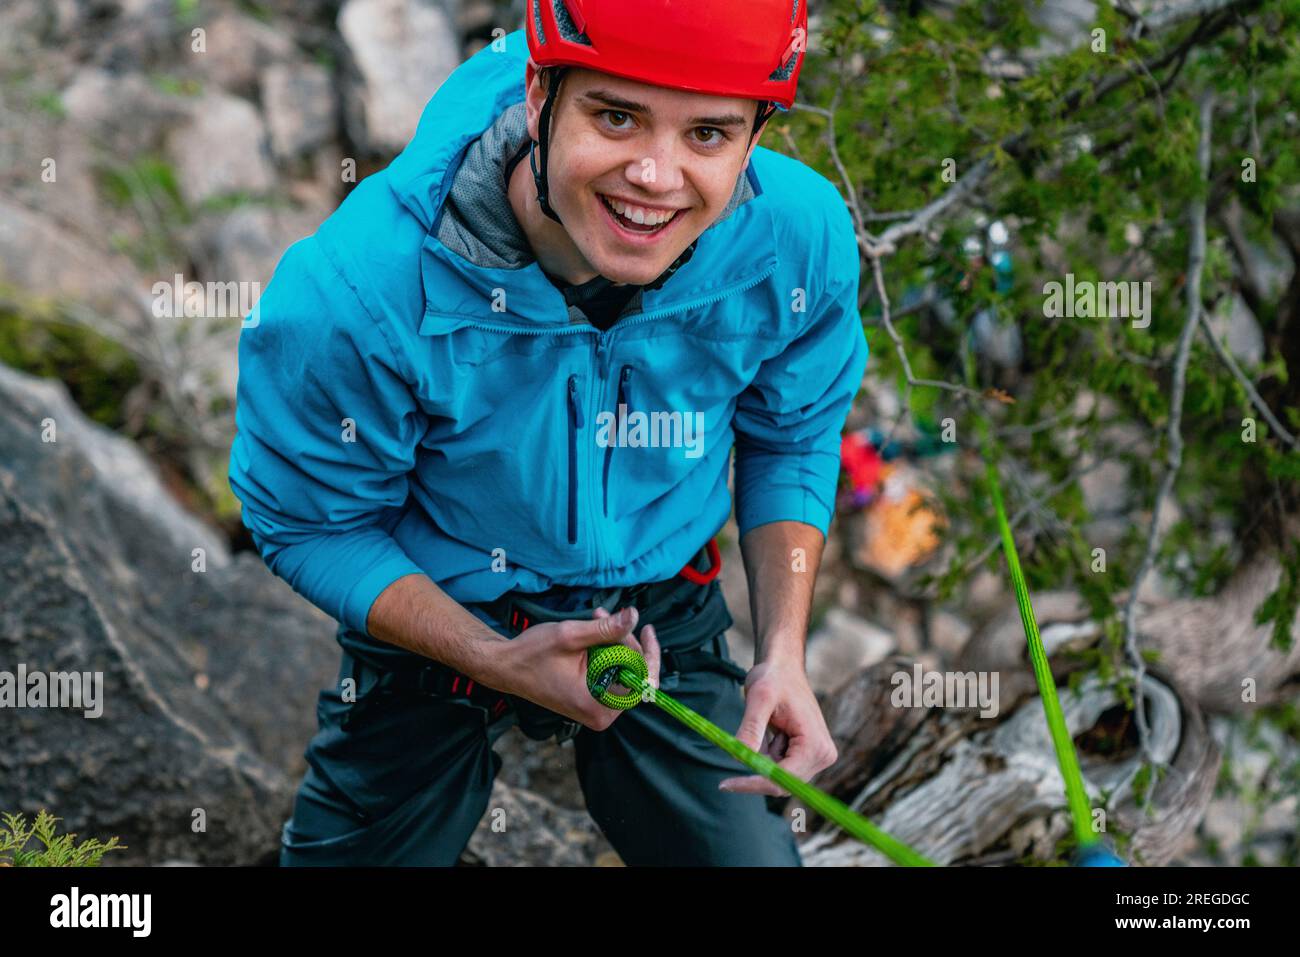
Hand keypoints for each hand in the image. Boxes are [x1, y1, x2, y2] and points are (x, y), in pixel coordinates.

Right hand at [494, 606, 659, 731]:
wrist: (504, 667)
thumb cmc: (531, 655)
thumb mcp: (570, 636)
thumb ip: (605, 629)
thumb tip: (634, 617)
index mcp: (598, 706)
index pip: (642, 683)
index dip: (649, 654)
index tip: (646, 629)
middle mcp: (600, 714)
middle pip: (633, 674)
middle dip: (624, 641)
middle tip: (605, 615)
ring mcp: (595, 708)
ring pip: (622, 670)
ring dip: (613, 641)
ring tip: (597, 617)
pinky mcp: (590, 700)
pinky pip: (609, 673)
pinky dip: (605, 651)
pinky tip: (593, 631)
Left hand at [720, 657, 837, 796]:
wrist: (784, 667)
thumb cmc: (774, 678)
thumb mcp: (759, 699)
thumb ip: (751, 728)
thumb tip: (738, 757)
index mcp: (815, 745)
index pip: (783, 779)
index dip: (754, 783)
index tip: (725, 784)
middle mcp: (822, 756)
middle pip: (782, 783)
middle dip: (755, 771)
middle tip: (733, 750)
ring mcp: (816, 757)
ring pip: (778, 777)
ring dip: (762, 759)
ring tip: (767, 724)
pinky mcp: (807, 756)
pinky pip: (780, 768)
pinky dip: (766, 754)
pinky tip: (772, 730)